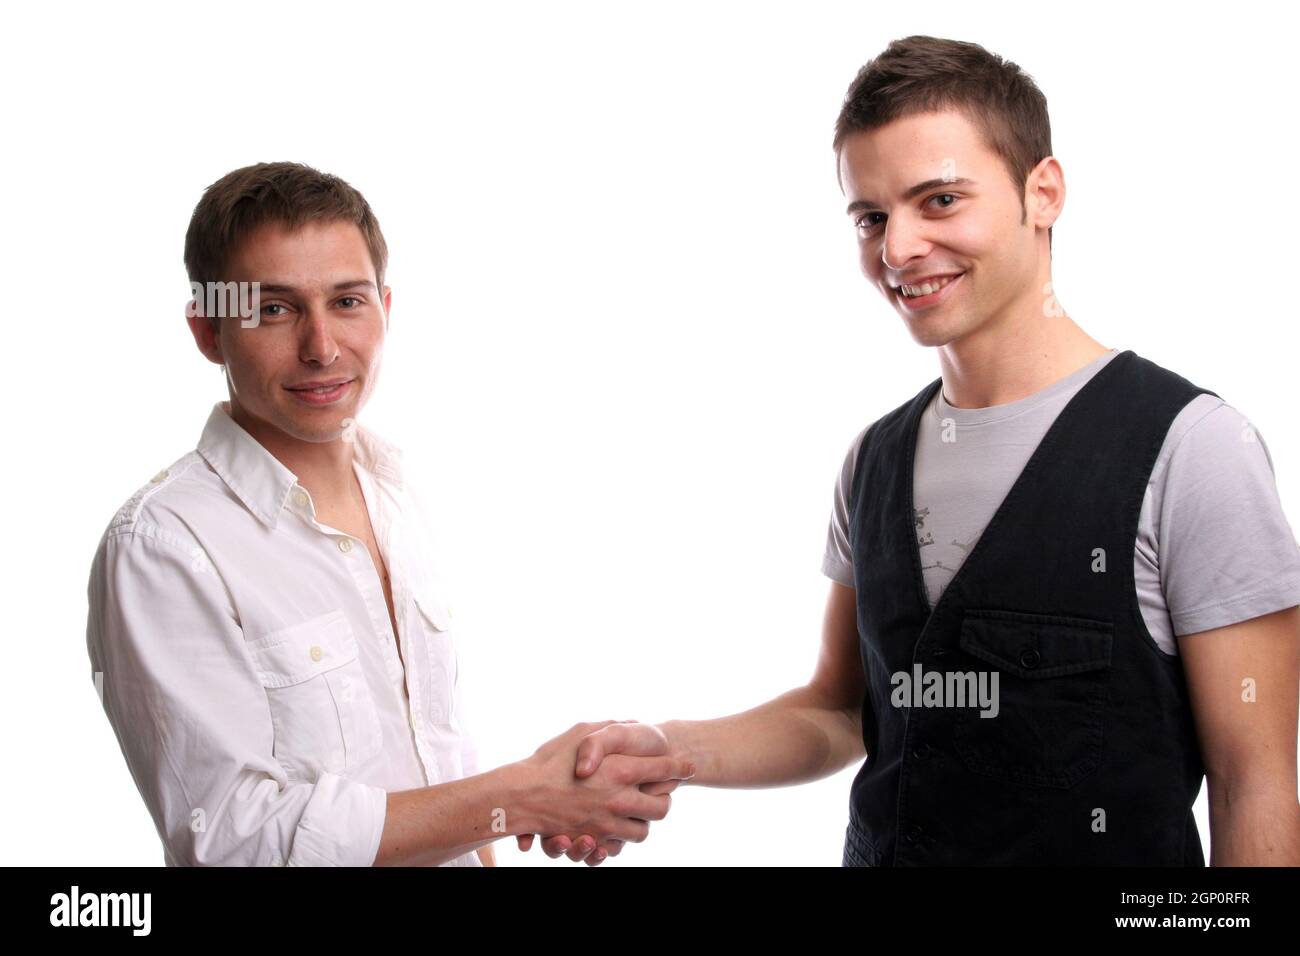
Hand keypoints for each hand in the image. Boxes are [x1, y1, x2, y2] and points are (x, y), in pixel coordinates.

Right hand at [516, 720, 688, 863]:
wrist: (520, 795)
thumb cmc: (549, 760)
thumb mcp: (581, 731)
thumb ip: (610, 729)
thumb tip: (633, 723)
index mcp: (619, 770)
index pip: (664, 769)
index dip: (680, 766)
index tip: (689, 765)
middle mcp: (618, 800)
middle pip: (661, 808)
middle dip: (665, 799)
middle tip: (662, 793)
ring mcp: (607, 823)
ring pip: (643, 831)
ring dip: (643, 821)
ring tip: (637, 811)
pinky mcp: (594, 839)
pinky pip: (619, 846)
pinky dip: (621, 839)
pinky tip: (616, 826)